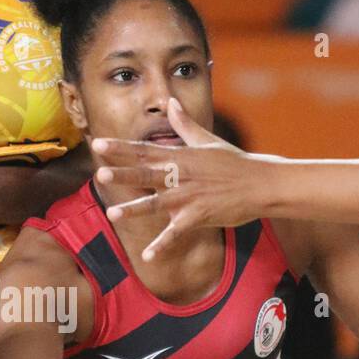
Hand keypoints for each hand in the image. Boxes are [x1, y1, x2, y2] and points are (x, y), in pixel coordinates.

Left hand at [91, 97, 271, 260]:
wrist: (261, 184)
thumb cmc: (234, 162)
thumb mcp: (207, 140)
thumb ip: (184, 124)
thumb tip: (171, 102)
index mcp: (179, 157)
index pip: (144, 151)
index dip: (120, 148)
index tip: (97, 144)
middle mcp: (180, 176)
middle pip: (147, 175)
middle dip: (124, 174)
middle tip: (101, 174)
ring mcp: (189, 197)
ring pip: (157, 204)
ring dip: (135, 210)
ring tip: (113, 214)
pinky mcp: (198, 217)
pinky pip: (176, 234)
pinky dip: (162, 245)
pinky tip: (147, 256)